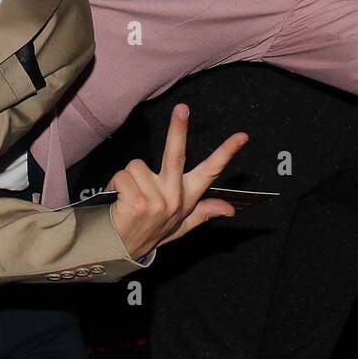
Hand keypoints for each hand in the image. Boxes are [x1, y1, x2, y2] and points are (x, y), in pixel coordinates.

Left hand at [108, 104, 247, 260]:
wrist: (121, 250)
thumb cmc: (150, 231)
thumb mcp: (180, 226)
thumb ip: (204, 212)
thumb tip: (231, 208)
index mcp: (186, 198)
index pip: (210, 172)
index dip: (227, 153)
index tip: (241, 136)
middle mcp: (174, 197)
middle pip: (176, 155)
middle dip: (179, 129)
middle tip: (182, 108)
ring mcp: (156, 201)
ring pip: (137, 165)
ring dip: (128, 176)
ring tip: (129, 194)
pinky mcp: (136, 202)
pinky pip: (122, 176)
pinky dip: (115, 183)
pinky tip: (119, 199)